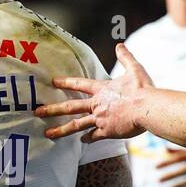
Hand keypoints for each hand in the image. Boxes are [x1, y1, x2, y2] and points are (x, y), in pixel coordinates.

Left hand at [37, 43, 152, 141]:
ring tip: (48, 134)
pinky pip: (93, 136)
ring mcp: (100, 118)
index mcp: (102, 90)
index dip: (66, 82)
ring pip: (76, 125)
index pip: (79, 84)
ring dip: (61, 130)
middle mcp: (97, 104)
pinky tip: (82, 141)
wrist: (147, 108)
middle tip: (37, 112)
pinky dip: (87, 138)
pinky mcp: (107, 131)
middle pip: (70, 107)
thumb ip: (125, 58)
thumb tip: (120, 45)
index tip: (53, 82)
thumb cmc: (142, 89)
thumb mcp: (134, 69)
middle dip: (52, 109)